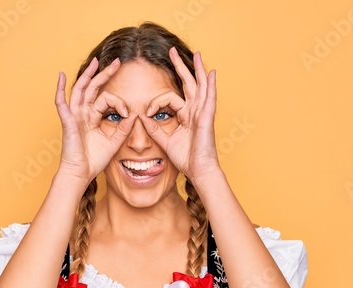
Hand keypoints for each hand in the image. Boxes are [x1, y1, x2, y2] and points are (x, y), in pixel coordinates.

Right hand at [54, 58, 137, 183]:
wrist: (81, 173)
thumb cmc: (94, 160)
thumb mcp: (114, 142)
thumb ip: (124, 128)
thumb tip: (135, 114)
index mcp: (93, 118)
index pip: (106, 100)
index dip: (119, 103)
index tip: (128, 113)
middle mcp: (83, 114)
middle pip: (93, 88)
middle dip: (104, 74)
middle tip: (116, 62)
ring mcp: (75, 116)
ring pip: (80, 90)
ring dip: (87, 75)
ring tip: (95, 62)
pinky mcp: (68, 121)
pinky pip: (61, 103)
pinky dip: (59, 89)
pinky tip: (60, 76)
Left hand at [139, 49, 220, 182]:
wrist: (198, 170)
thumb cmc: (186, 158)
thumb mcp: (165, 141)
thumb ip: (154, 129)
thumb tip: (142, 118)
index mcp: (186, 116)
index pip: (172, 98)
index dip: (157, 102)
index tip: (147, 110)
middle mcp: (195, 111)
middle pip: (190, 84)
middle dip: (181, 67)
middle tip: (173, 51)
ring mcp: (202, 113)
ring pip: (201, 86)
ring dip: (198, 69)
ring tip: (198, 54)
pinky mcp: (207, 118)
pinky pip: (210, 98)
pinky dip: (211, 85)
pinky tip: (211, 73)